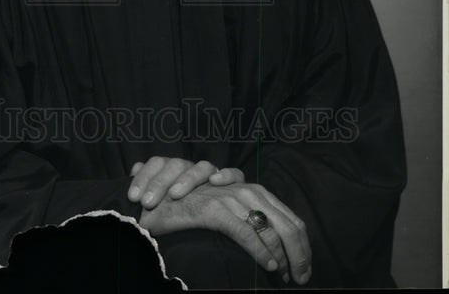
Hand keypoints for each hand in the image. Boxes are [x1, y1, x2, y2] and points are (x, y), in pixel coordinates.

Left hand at [127, 155, 243, 208]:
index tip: (133, 197)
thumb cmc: (179, 219)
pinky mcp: (235, 184)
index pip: (157, 163)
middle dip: (160, 182)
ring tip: (175, 195)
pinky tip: (215, 181)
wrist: (218, 226)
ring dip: (188, 178)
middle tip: (147, 202)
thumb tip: (133, 169)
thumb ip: (147, 190)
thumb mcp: (158, 208)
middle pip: (177, 164)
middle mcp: (192, 169)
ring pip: (202, 166)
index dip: (143, 177)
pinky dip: (226, 174)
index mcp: (173, 171)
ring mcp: (213, 175)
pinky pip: (235, 173)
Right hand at [138, 181, 311, 285]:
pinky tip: (268, 266)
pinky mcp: (216, 209)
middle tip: (301, 278)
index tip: (304, 267)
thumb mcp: (232, 208)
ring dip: (283, 257)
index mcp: (256, 191)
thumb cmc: (199, 207)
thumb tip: (278, 248)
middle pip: (287, 225)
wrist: (165, 198)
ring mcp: (232, 198)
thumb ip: (252, 218)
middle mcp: (248, 191)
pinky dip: (262, 252)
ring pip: (271, 230)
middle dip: (300, 255)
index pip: (291, 219)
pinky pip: (247, 233)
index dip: (303, 246)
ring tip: (285, 276)